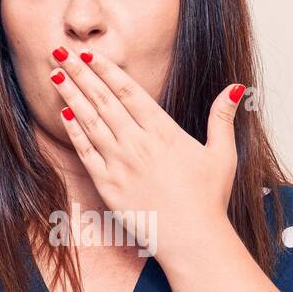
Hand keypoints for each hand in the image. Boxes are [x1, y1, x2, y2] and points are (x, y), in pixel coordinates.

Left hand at [47, 46, 244, 263]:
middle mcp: (138, 143)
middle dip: (81, 74)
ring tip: (56, 75)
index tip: (89, 54)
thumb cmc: (208, 199)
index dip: (106, 70)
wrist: (192, 239)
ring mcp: (120, 164)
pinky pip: (86, 153)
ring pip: (90, 122)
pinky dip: (75, 132)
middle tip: (61, 52)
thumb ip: (222, 117)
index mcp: (163, 131)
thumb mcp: (222, 154)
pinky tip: (64, 115)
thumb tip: (236, 87)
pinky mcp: (109, 186)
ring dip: (72, 97)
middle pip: (104, 100)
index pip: (128, 91)